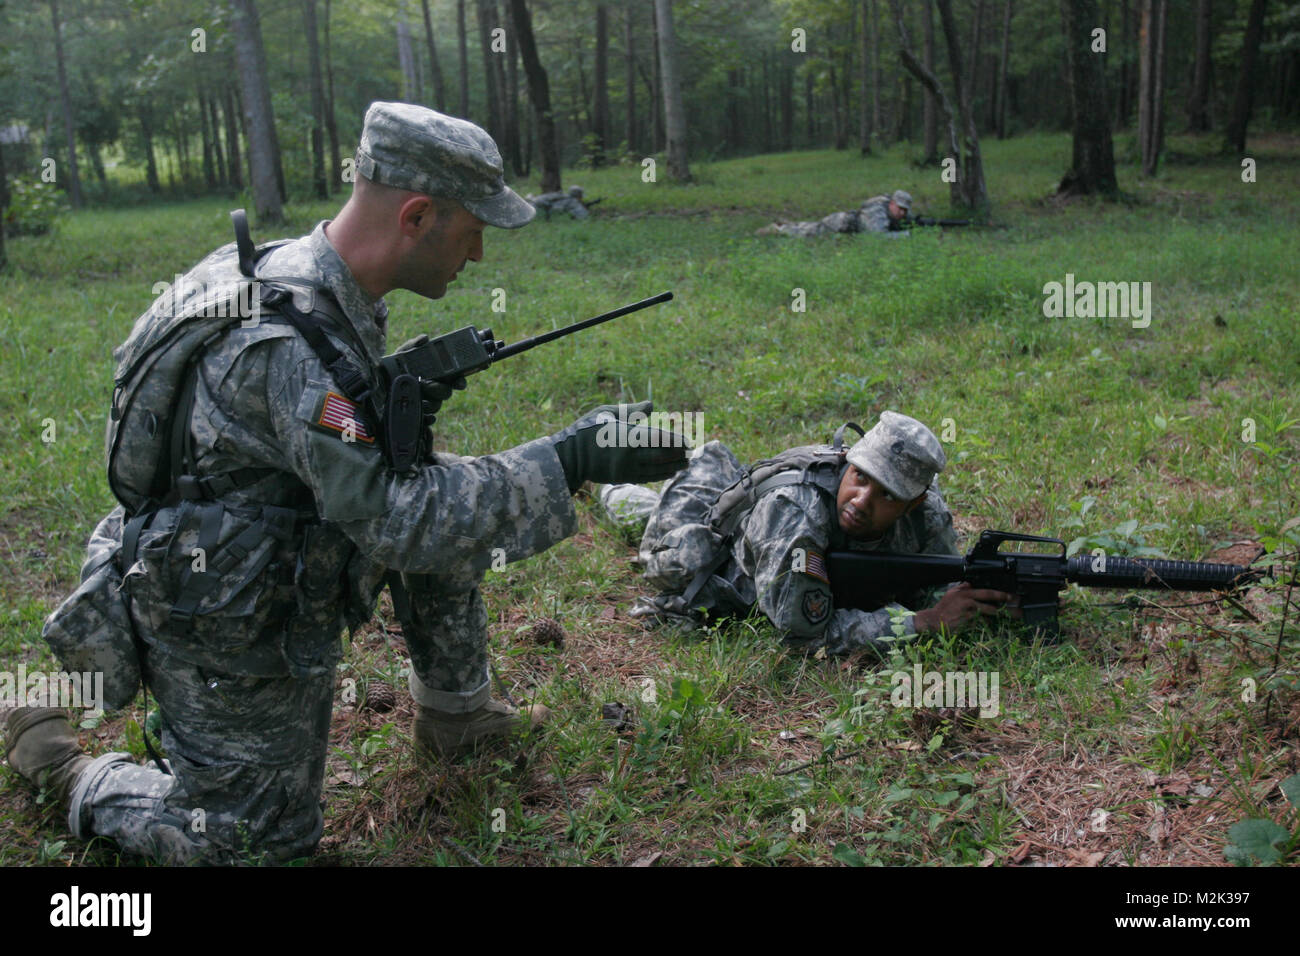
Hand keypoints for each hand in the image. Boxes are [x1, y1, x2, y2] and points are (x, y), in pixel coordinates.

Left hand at [394, 335, 467, 422]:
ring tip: (417, 396)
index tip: (458, 382)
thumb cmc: (390, 367)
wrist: (375, 384)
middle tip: (427, 384)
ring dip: (431, 403)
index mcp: (435, 375)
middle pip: (446, 393)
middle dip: (439, 390)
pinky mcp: (418, 414)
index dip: (460, 381)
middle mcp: (432, 389)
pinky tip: (426, 416)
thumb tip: (425, 338)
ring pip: (437, 406)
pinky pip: (428, 420)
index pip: (454, 379)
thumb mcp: (401, 354)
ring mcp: (425, 402)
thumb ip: (413, 345)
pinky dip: (429, 419)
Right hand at [549, 400, 687, 492]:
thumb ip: (631, 410)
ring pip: (655, 470)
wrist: (568, 456)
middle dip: (677, 456)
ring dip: (672, 468)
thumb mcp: (607, 412)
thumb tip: (652, 406)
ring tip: (684, 464)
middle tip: (690, 453)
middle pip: (661, 457)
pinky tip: (668, 472)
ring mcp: (625, 469)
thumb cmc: (586, 428)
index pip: (658, 440)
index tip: (687, 442)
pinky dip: (659, 475)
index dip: (675, 441)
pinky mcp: (621, 478)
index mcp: (626, 437)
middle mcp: (628, 456)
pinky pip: (646, 478)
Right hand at [914, 582, 1015, 633]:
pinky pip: (981, 623)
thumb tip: (970, 584)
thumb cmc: (943, 608)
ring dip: (998, 614)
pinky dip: (986, 624)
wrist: (934, 620)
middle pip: (989, 600)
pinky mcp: (968, 622)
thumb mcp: (951, 593)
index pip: (986, 592)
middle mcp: (968, 600)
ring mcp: (968, 611)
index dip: (999, 593)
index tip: (1010, 596)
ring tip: (1009, 616)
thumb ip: (962, 588)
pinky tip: (990, 626)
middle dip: (1004, 601)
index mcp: (965, 593)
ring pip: (988, 613)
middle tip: (1015, 604)